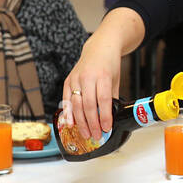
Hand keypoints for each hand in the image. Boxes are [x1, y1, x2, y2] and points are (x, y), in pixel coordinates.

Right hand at [58, 13, 142, 140]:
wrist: (100, 48)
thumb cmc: (109, 64)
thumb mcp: (115, 80)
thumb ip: (112, 98)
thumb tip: (110, 118)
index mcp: (103, 76)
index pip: (103, 100)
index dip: (104, 116)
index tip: (106, 128)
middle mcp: (88, 77)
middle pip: (88, 105)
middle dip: (92, 123)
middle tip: (96, 135)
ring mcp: (76, 78)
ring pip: (76, 104)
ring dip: (80, 122)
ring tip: (86, 133)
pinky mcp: (69, 80)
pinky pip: (66, 99)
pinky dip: (68, 112)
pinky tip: (71, 123)